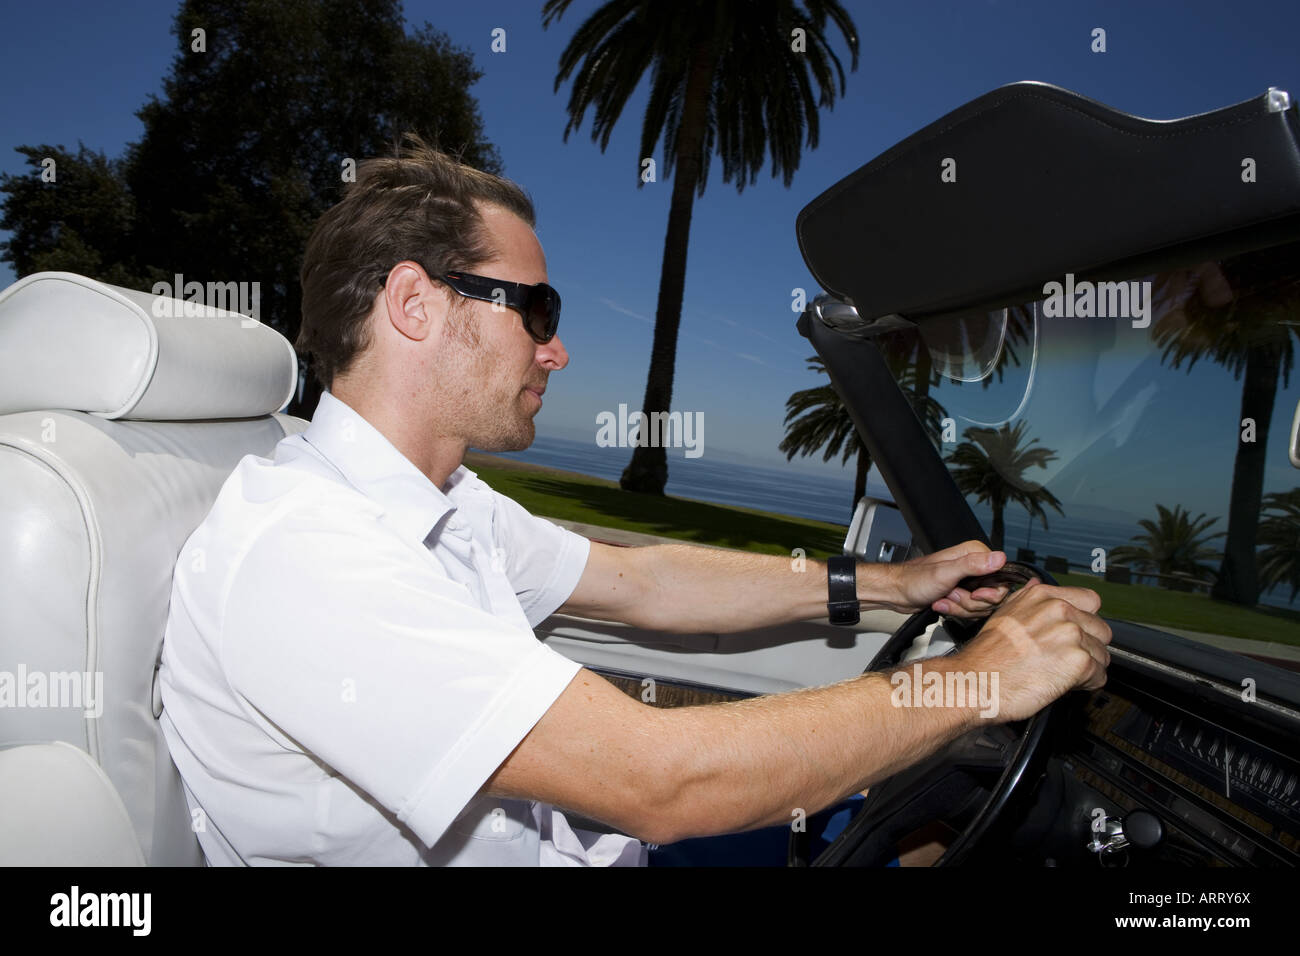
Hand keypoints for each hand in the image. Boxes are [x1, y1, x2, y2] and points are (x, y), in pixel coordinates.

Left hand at [881, 541, 1013, 618]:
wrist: (897, 592)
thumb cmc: (914, 579)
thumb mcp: (946, 572)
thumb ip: (973, 565)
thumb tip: (999, 558)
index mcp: (975, 554)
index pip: (1002, 579)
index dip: (989, 593)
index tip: (974, 595)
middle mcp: (974, 566)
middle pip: (992, 597)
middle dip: (970, 602)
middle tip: (951, 594)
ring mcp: (969, 581)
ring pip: (981, 606)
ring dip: (960, 607)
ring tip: (943, 597)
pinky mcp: (962, 594)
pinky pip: (970, 610)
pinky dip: (955, 611)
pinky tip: (941, 603)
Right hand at [953, 580, 1111, 721]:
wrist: (978, 682)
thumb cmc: (986, 656)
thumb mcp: (1005, 614)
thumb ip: (1030, 600)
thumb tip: (1038, 589)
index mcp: (1043, 596)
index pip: (1091, 600)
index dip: (1085, 621)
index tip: (1076, 633)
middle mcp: (1059, 609)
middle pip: (1101, 629)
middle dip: (1088, 647)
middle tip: (1065, 659)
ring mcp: (1071, 634)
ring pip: (1102, 654)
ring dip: (1087, 668)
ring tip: (1060, 673)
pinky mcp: (1079, 660)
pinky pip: (1099, 676)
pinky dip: (1086, 685)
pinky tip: (1063, 684)